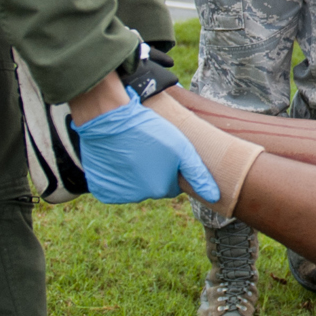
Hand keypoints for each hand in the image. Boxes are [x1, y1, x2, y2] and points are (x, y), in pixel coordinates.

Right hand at [73, 89, 219, 204]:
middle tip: (146, 147)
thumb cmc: (150, 129)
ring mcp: (117, 194)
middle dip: (151, 171)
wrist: (109, 118)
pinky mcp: (100, 188)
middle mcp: (138, 197)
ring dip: (133, 173)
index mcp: (159, 190)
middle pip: (151, 186)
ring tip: (131, 150)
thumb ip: (199, 175)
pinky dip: (114, 174)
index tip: (162, 151)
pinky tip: (116, 157)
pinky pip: (112, 185)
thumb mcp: (182, 148)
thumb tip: (215, 197)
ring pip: (132, 185)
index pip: (170, 184)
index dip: (169, 167)